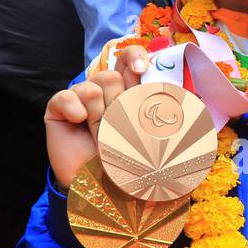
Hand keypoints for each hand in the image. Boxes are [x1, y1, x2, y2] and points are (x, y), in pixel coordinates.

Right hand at [45, 45, 150, 189]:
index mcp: (127, 93)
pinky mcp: (58, 109)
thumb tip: (189, 95)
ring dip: (99, 115)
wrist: (101, 191)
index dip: (135, 57)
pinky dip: (74, 108)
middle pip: (111, 76)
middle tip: (120, 128)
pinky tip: (79, 122)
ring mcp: (79, 99)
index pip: (130, 59)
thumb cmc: (128, 165)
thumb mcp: (150, 138)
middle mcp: (103, 92)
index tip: (142, 71)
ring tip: (100, 137)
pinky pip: (65, 95)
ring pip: (92, 86)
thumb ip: (161, 114)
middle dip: (118, 104)